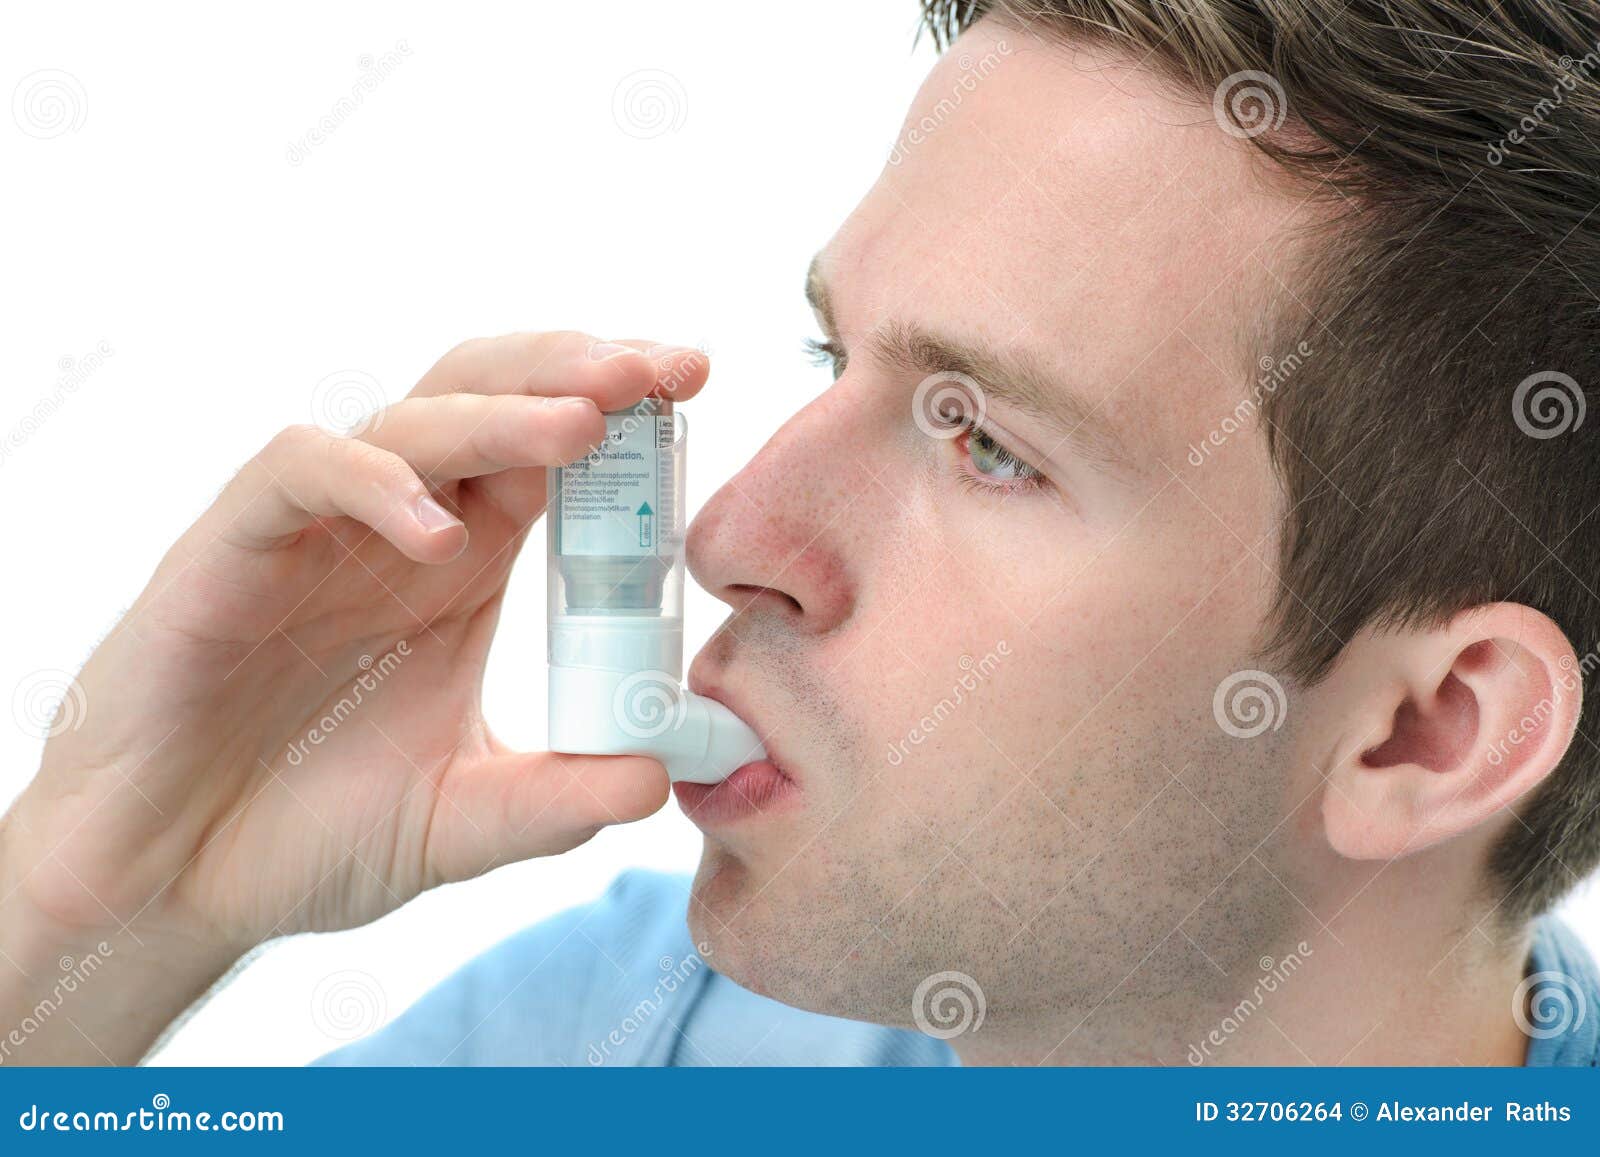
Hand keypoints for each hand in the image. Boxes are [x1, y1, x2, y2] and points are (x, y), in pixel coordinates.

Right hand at [0, 332, 705, 1060]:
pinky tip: (438, 535)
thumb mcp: (460, 821)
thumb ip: (555, 801)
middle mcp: (404, 529)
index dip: (625, 415)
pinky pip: (301, 473)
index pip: (556, 455)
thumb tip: (660, 779)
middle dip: (579, 371)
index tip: (696, 388)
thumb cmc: (307, 835)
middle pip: (494, 396)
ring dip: (501, 413)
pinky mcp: (235, 549)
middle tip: (665, 370)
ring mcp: (320, 532)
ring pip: (412, 416)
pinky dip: (373, 483)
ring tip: (583, 428)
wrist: (173, 881)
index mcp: (470, 566)